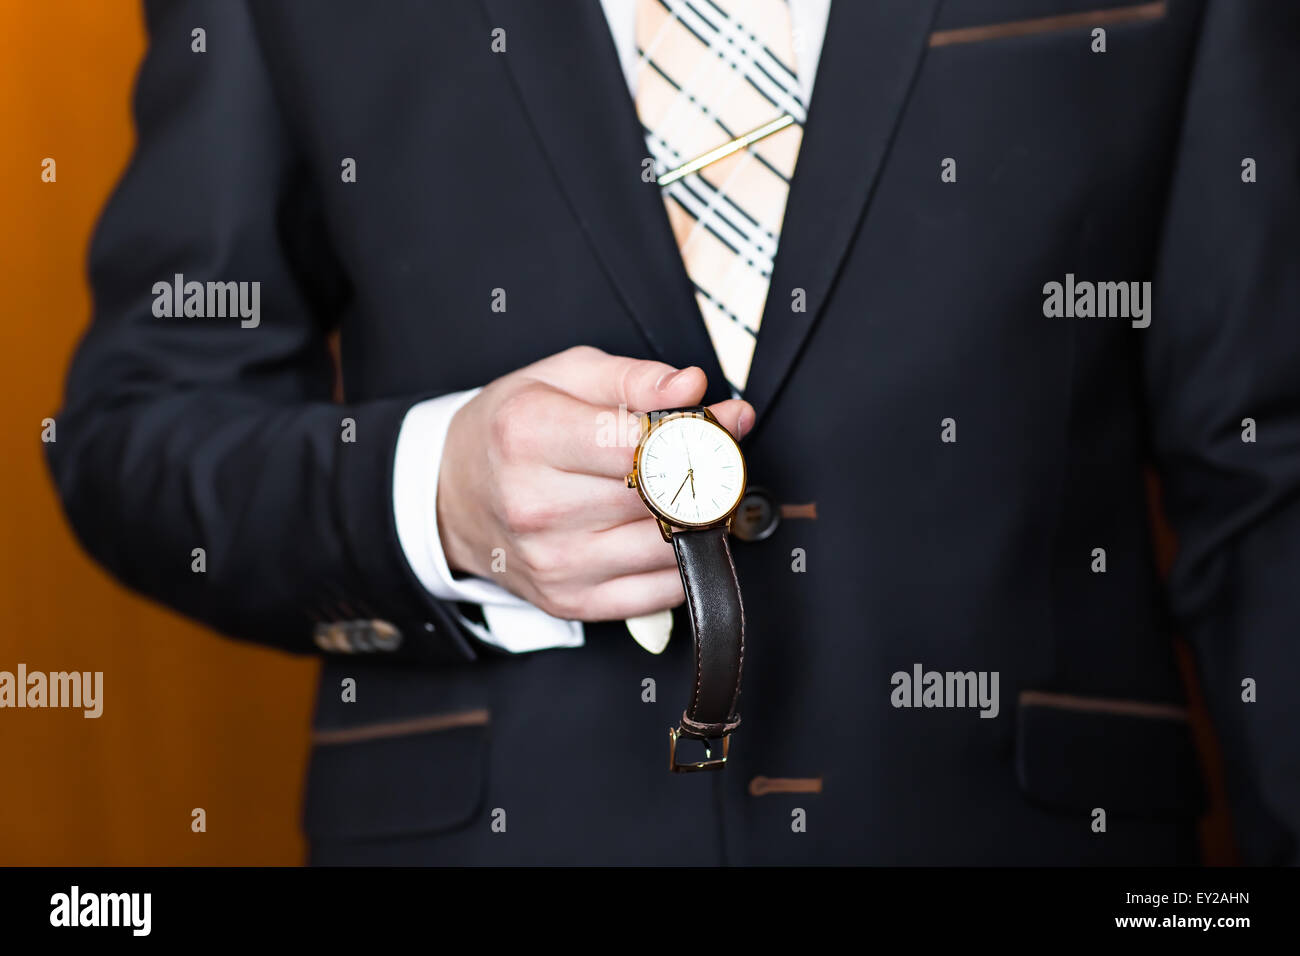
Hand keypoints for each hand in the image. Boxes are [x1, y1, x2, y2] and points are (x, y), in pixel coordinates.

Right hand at [436, 346, 753, 620]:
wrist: (452, 495)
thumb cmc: (511, 430)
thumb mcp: (562, 377)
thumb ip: (635, 378)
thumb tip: (693, 386)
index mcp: (528, 434)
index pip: (637, 442)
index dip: (692, 434)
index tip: (716, 425)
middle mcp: (535, 504)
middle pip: (658, 497)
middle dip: (704, 476)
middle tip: (714, 458)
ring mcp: (553, 560)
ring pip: (667, 547)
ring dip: (698, 522)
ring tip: (690, 494)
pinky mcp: (569, 600)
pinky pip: (659, 593)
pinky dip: (681, 564)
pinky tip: (669, 535)